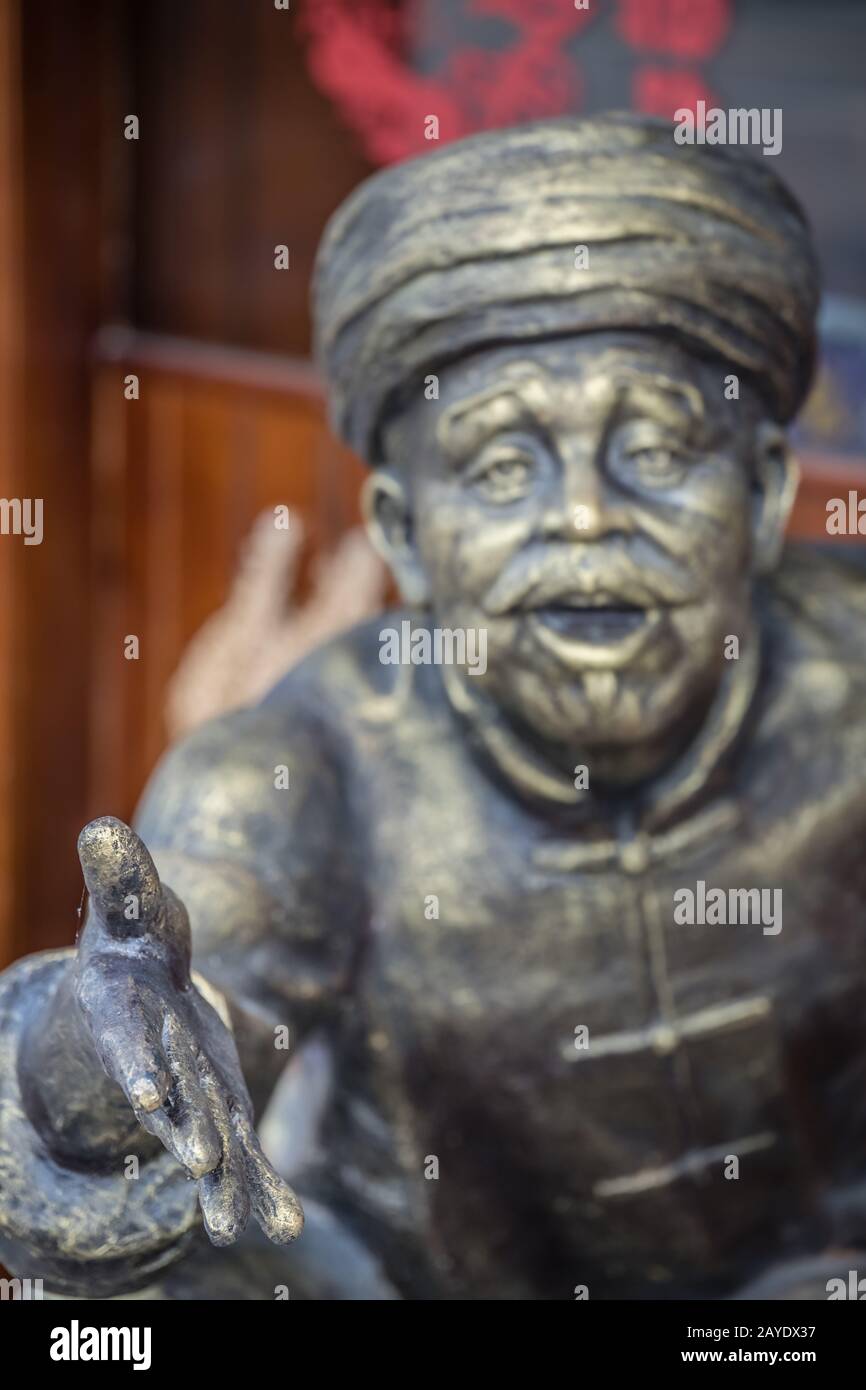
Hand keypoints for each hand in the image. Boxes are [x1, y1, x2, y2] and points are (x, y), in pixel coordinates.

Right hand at [74, 816, 303, 1247]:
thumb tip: (101, 828)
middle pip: (174, 1105)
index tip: (146, 1099)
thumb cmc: (129, 938)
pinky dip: (263, 1189)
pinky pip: (245, 1154)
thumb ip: (119, 874)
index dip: (139, 1067)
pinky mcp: (220, 1107)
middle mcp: (157, 1067)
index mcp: (127, 1021)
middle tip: (205, 1167)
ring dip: (226, 1183)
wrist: (136, 990)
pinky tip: (287, 1225)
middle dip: (189, 1134)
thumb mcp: (126, 902)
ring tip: (240, 1225)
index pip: (132, 1046)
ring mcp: (189, 1094)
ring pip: (210, 1144)